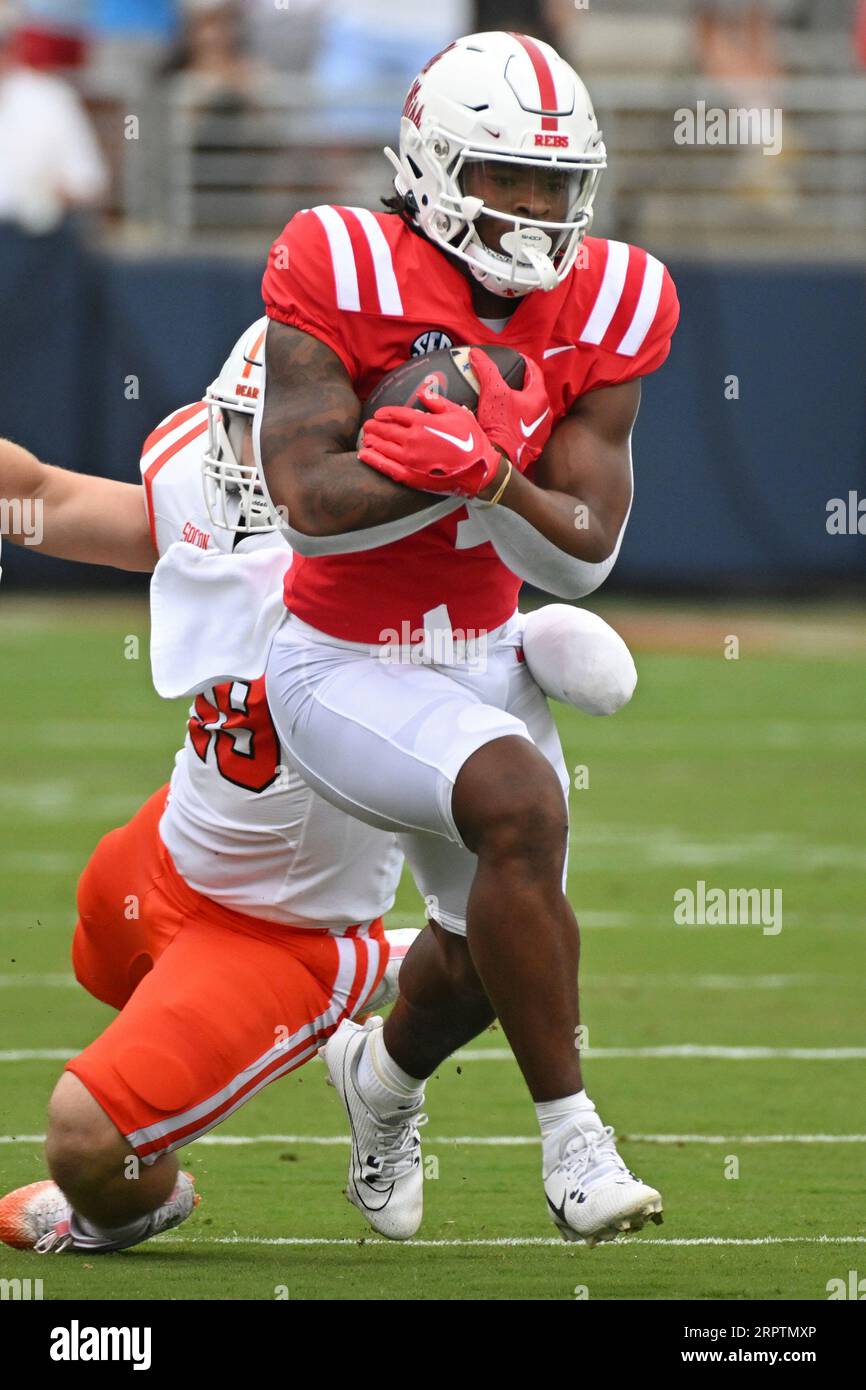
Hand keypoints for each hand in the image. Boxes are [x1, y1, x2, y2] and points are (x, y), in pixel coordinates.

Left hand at [359, 387, 503, 497]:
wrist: (480, 469)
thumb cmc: (471, 440)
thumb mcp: (458, 413)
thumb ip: (437, 402)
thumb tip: (421, 394)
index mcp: (423, 422)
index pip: (397, 414)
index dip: (385, 413)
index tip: (378, 414)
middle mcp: (412, 439)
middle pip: (387, 430)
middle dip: (375, 427)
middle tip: (368, 426)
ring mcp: (409, 459)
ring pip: (383, 448)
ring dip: (372, 442)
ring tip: (366, 439)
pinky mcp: (410, 477)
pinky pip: (386, 467)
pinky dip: (373, 461)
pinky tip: (364, 456)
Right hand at [468, 348, 552, 470]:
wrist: (500, 461)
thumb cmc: (499, 425)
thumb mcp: (491, 392)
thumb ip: (486, 369)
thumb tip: (476, 353)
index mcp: (539, 398)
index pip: (534, 371)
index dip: (523, 362)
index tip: (515, 358)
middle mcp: (545, 415)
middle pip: (533, 392)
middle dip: (521, 385)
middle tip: (508, 380)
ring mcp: (540, 433)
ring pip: (531, 412)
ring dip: (520, 405)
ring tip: (505, 402)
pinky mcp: (532, 447)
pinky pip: (526, 429)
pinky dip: (517, 423)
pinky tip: (505, 423)